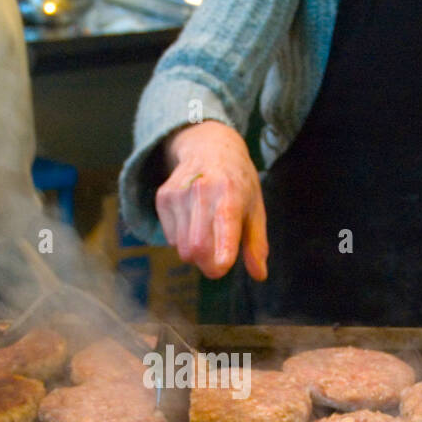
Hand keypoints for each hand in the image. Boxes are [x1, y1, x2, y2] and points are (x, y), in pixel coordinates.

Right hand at [156, 121, 268, 280]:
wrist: (209, 146)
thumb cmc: (237, 183)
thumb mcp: (255, 208)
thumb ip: (256, 244)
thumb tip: (259, 275)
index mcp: (230, 191)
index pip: (224, 222)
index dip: (222, 248)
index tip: (222, 266)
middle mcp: (202, 189)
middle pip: (197, 246)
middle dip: (209, 265)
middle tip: (219, 263)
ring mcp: (178, 192)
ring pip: (182, 248)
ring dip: (196, 253)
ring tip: (208, 233)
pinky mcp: (163, 197)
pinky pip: (171, 239)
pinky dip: (183, 240)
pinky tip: (193, 220)